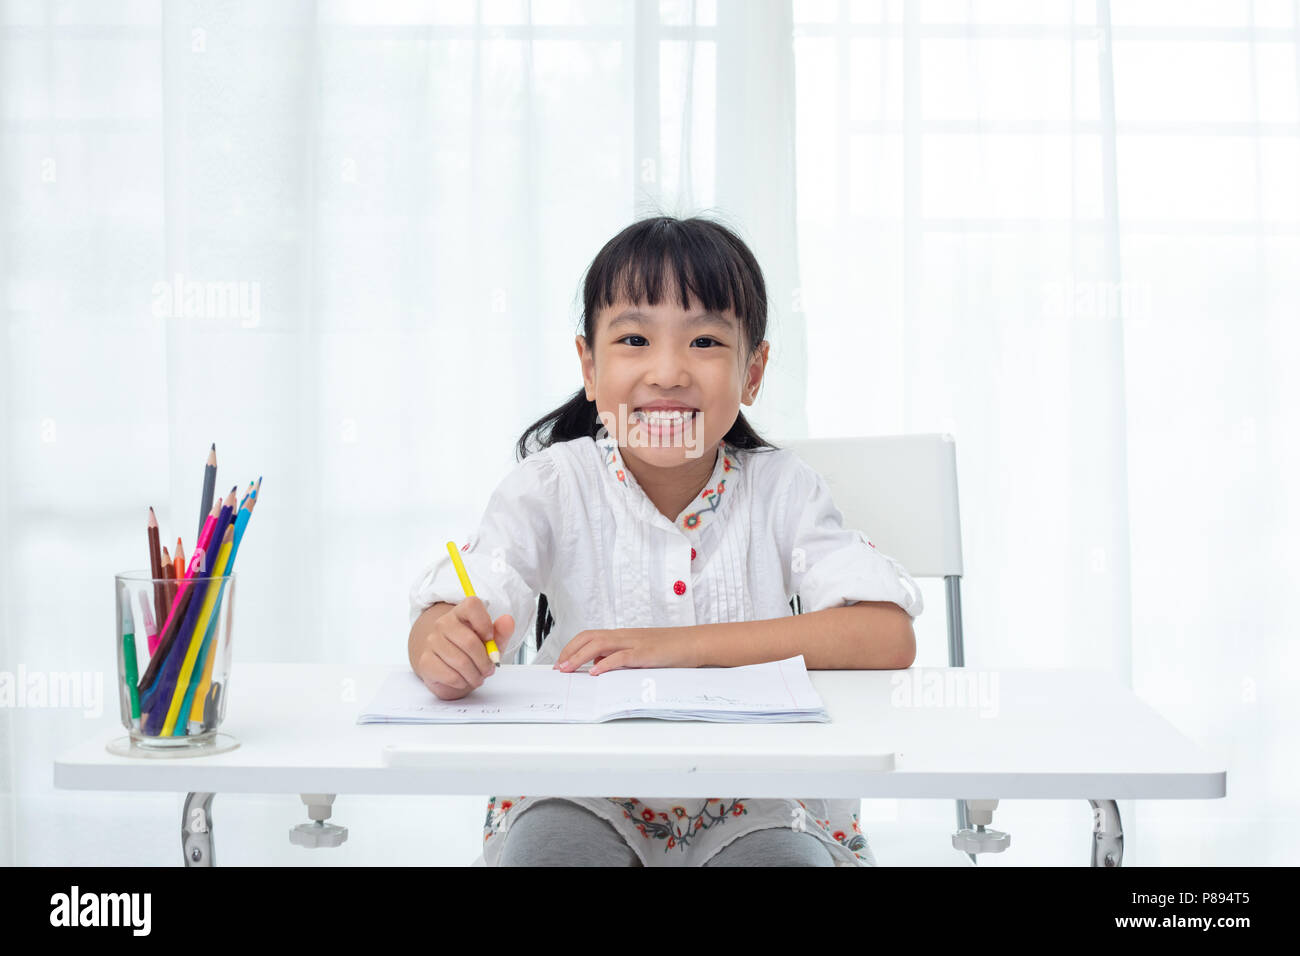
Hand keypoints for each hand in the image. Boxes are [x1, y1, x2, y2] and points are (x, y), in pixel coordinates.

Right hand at [412, 596, 513, 698]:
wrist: (448, 667)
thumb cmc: (471, 652)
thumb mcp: (491, 642)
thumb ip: (501, 632)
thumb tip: (508, 620)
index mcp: (461, 612)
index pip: (472, 605)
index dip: (485, 623)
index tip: (490, 639)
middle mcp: (443, 624)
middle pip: (470, 642)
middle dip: (485, 661)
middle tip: (489, 669)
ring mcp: (432, 641)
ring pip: (461, 662)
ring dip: (475, 675)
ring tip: (478, 676)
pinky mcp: (425, 661)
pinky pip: (450, 675)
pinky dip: (462, 682)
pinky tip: (463, 679)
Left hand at [552, 626, 698, 675]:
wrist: (693, 643)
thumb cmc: (669, 649)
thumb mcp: (639, 652)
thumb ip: (618, 656)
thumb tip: (597, 665)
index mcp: (622, 636)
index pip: (590, 636)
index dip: (572, 647)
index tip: (561, 662)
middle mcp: (625, 636)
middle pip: (589, 637)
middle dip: (570, 651)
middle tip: (559, 668)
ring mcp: (634, 643)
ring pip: (599, 644)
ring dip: (580, 657)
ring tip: (568, 669)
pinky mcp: (645, 653)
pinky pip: (620, 657)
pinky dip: (605, 664)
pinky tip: (595, 673)